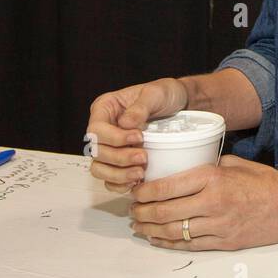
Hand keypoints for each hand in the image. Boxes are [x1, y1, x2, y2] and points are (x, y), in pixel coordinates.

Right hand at [86, 78, 187, 192]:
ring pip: (100, 168)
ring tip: (140, 173)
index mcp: (105, 108)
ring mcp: (110, 147)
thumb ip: (140, 107)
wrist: (181, 105)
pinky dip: (120, 183)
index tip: (139, 137)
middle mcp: (104, 129)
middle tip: (143, 158)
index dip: (115, 138)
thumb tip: (125, 124)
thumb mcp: (155, 94)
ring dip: (118, 174)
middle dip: (119, 158)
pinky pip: (110, 179)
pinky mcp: (120, 161)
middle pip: (96, 151)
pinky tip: (136, 182)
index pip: (96, 129)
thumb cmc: (165, 95)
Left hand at [129, 155, 277, 250]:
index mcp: (213, 178)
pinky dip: (169, 244)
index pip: (167, 187)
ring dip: (151, 230)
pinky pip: (190, 246)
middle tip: (132, 210)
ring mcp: (218, 225)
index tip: (134, 191)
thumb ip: (206, 166)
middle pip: (165, 212)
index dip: (144, 192)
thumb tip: (181, 169)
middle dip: (142, 213)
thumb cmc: (264, 180)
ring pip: (174, 232)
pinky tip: (158, 239)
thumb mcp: (233, 163)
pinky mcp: (225, 242)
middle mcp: (213, 202)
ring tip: (140, 226)